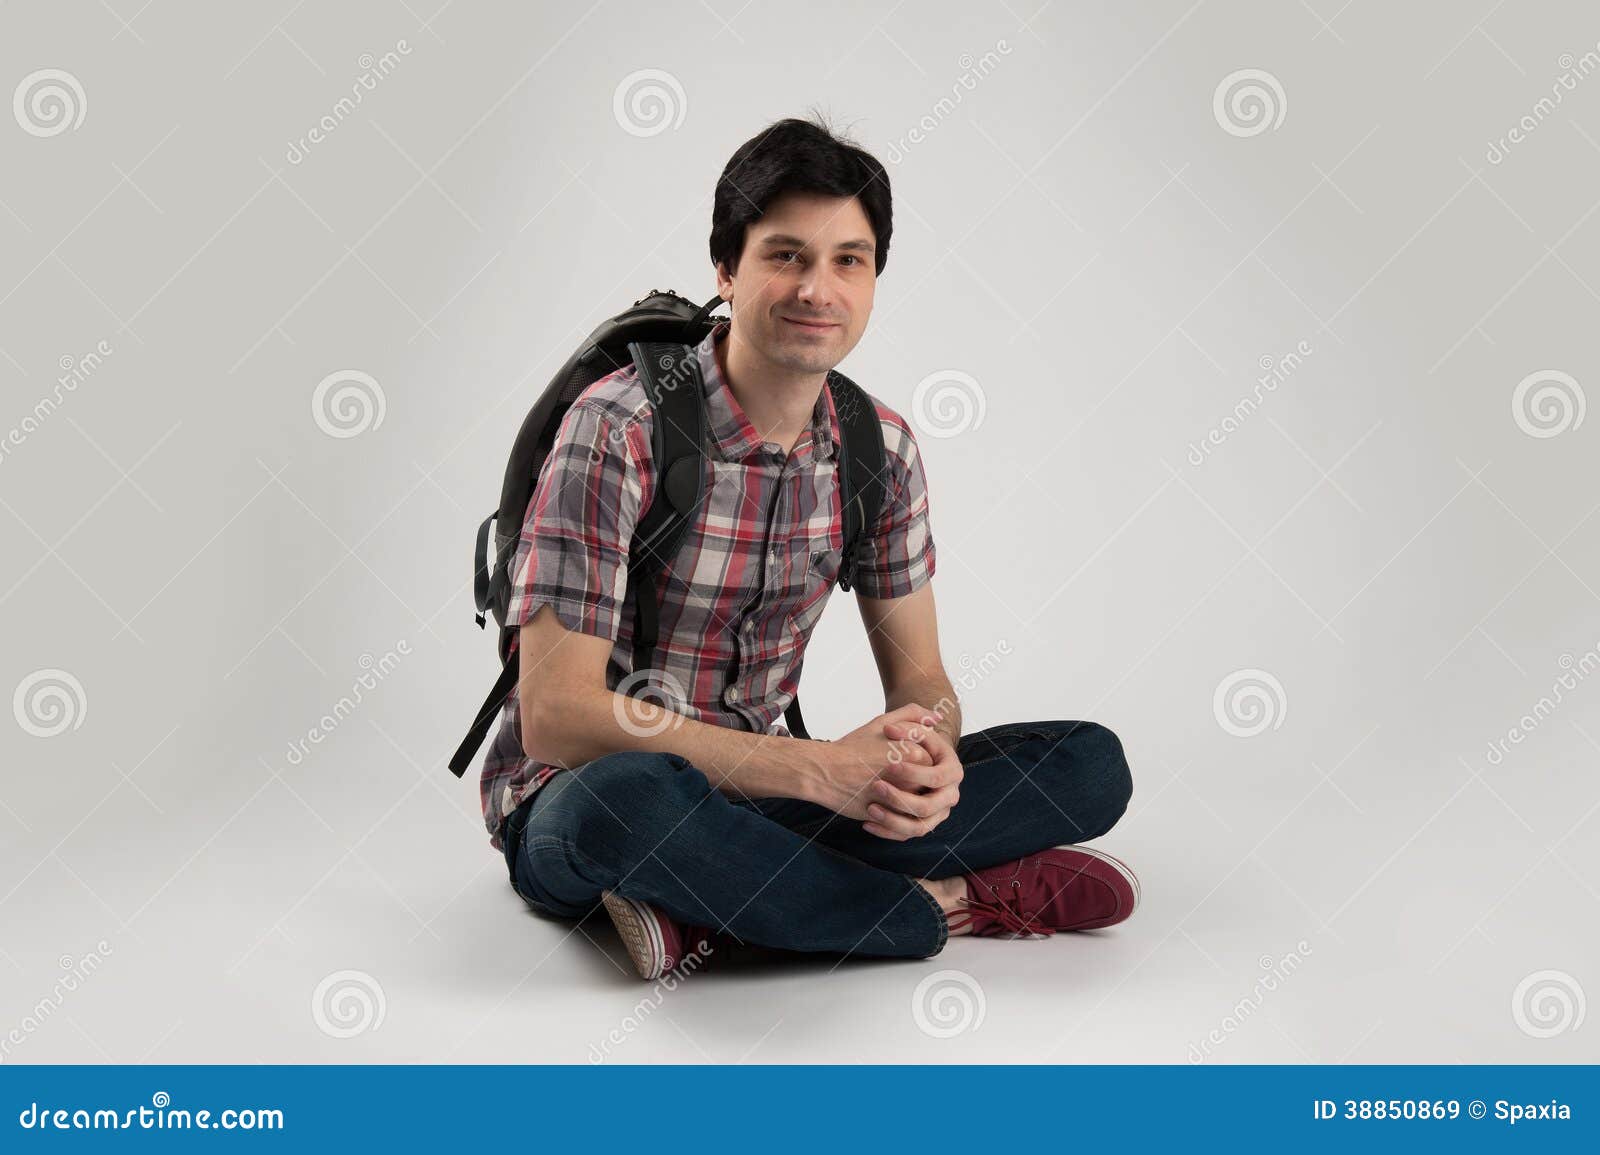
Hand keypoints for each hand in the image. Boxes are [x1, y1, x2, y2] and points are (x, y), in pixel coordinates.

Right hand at [807, 703, 936, 820]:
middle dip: (906, 780)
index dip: (908, 762)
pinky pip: (903, 819)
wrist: (825, 772)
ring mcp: (903, 800)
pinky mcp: (891, 817)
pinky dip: (892, 813)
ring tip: (878, 787)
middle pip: (923, 783)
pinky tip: (875, 801)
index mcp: (916, 754)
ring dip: (900, 797)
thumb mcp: (882, 722)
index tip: (888, 759)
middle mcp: (914, 778)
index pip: (929, 763)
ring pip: (914, 802)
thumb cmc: (853, 747)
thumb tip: (936, 718)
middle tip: (881, 773)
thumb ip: (913, 714)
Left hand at [863, 716, 963, 840]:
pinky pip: (907, 835)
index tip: (889, 765)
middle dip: (901, 798)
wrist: (888, 761)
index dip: (914, 773)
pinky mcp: (919, 824)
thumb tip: (932, 717)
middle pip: (929, 806)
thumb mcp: (902, 725)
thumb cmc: (896, 742)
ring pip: (919, 827)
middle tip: (877, 786)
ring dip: (894, 819)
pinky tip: (867, 821)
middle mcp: (948, 794)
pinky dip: (887, 831)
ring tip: (871, 807)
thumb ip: (914, 715)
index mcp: (950, 770)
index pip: (937, 777)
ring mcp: (935, 813)